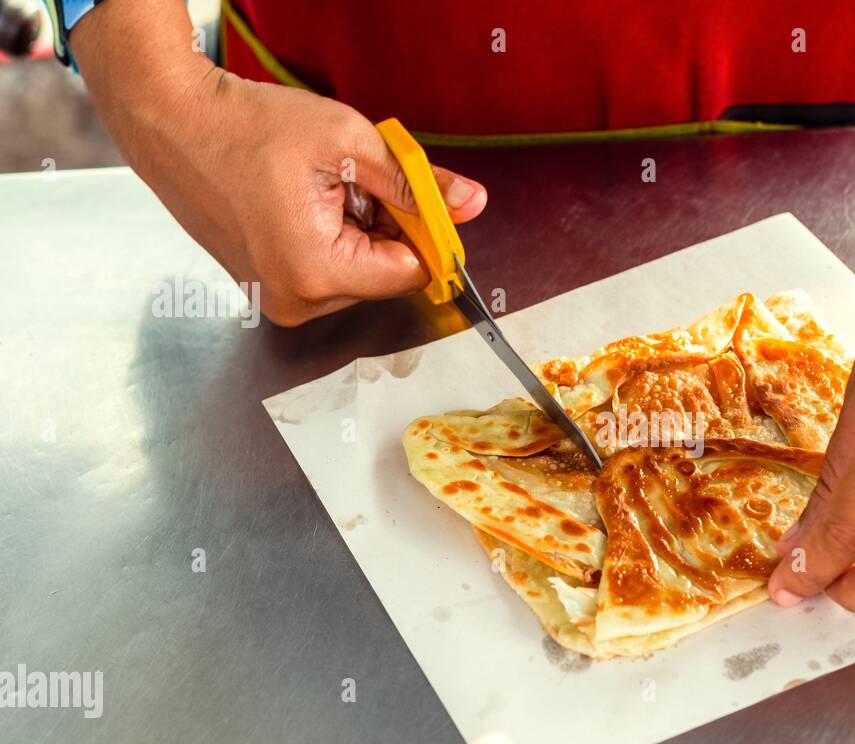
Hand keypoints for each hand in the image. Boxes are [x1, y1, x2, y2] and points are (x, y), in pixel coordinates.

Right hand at [73, 0, 485, 325]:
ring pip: (357, 273)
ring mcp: (277, 300)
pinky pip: (324, 271)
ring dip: (357, 232)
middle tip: (350, 181)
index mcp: (317, 272)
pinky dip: (330, 238)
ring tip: (317, 190)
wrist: (173, 122)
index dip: (423, 231)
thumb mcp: (351, 143)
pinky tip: (301, 204)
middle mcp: (296, 301)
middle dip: (384, 228)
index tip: (415, 195)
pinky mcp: (266, 290)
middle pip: (383, 276)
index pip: (411, 272)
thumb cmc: (248, 128)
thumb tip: (472, 204)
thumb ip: (418, 184)